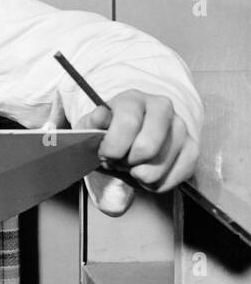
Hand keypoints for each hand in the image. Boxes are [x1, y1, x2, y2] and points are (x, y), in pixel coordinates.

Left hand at [75, 90, 198, 193]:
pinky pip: (180, 173)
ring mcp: (180, 126)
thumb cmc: (107, 133)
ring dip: (141, 174)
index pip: (128, 124)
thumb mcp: (91, 127)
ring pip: (162, 164)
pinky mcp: (192, 146)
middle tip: (119, 161)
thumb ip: (93, 122)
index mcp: (133, 99)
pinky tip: (147, 177)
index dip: (113, 147)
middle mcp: (162, 107)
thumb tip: (101, 115)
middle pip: (147, 147)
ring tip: (132, 166)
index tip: (105, 154)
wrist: (126, 141)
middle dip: (127, 162)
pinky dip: (159, 183)